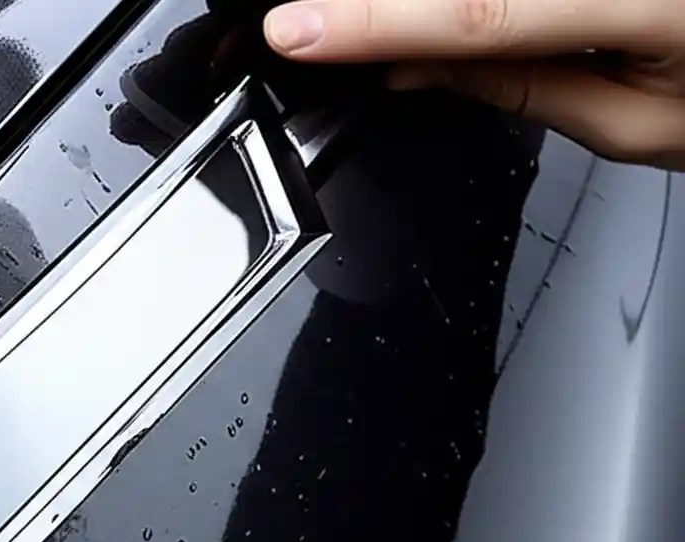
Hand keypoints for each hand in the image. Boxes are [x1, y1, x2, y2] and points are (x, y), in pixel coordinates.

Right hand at [263, 0, 684, 169]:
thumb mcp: (636, 124)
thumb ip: (517, 87)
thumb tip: (408, 67)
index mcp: (648, 3)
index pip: (482, 14)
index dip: (378, 21)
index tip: (298, 29)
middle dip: (384, 6)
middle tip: (308, 25)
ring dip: (421, 8)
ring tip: (353, 26)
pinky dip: (460, 3)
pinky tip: (423, 22)